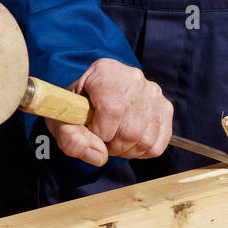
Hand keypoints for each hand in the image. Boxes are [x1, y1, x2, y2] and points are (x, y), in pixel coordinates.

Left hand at [44, 58, 172, 166]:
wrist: (93, 95)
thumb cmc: (76, 107)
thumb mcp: (62, 120)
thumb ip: (70, 138)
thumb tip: (99, 156)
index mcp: (106, 72)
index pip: (112, 110)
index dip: (101, 132)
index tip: (92, 132)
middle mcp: (133, 78)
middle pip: (131, 130)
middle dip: (112, 145)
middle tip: (101, 138)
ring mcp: (153, 92)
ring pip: (145, 140)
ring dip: (126, 150)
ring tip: (114, 138)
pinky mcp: (165, 108)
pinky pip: (157, 144)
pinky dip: (141, 150)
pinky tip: (128, 140)